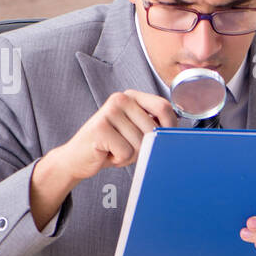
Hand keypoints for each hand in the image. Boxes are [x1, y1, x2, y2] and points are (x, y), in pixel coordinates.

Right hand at [51, 89, 177, 182]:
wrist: (78, 157)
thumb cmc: (111, 146)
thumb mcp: (136, 132)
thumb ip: (154, 126)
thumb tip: (177, 133)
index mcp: (132, 96)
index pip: (164, 107)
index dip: (170, 128)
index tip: (162, 139)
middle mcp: (120, 99)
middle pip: (153, 129)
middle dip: (145, 147)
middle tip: (127, 146)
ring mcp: (109, 112)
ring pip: (140, 143)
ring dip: (131, 155)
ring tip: (115, 149)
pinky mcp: (100, 128)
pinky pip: (126, 152)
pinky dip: (119, 160)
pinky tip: (107, 153)